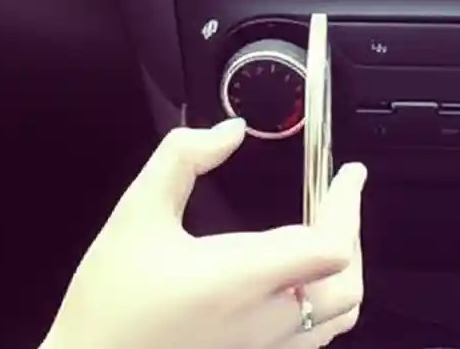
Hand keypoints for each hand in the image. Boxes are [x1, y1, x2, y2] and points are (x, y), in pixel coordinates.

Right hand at [41, 119, 367, 348]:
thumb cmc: (107, 307)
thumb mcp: (135, 216)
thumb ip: (182, 160)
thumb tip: (227, 132)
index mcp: (241, 281)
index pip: (330, 247)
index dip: (348, 205)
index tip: (348, 175)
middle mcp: (263, 324)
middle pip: (347, 285)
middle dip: (352, 234)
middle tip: (338, 198)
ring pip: (336, 320)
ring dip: (343, 273)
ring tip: (328, 234)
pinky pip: (312, 340)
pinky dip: (322, 306)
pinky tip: (300, 283)